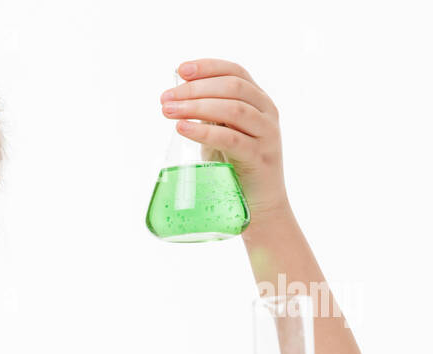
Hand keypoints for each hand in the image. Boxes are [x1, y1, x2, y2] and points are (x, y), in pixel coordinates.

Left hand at [161, 59, 290, 222]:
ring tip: (168, 111)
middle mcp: (266, 113)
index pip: (235, 72)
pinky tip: (183, 129)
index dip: (208, 67)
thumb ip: (208, 116)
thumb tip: (173, 99)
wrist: (261, 206)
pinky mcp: (259, 158)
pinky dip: (204, 131)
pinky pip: (231, 139)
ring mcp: (266, 135)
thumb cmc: (236, 168)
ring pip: (232, 110)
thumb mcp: (221, 135)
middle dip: (195, 89)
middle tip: (166, 98)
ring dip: (196, 107)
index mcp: (258, 101)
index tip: (180, 70)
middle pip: (232, 88)